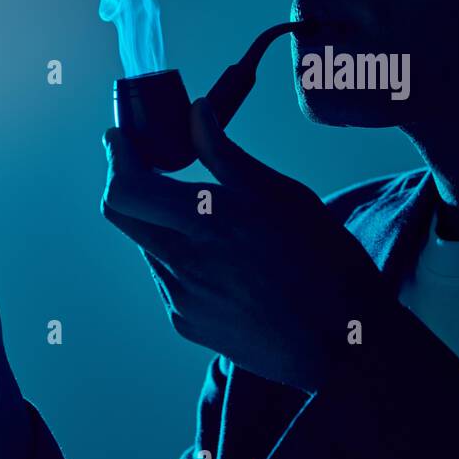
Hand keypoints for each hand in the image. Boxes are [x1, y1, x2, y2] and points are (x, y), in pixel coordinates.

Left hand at [101, 98, 388, 391]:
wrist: (341, 346)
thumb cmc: (325, 263)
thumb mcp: (282, 195)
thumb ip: (226, 155)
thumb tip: (196, 112)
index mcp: (207, 224)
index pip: (125, 189)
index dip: (117, 159)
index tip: (121, 140)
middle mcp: (182, 264)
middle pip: (122, 216)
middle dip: (130, 184)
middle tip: (152, 165)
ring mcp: (181, 299)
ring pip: (148, 247)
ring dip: (160, 223)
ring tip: (209, 218)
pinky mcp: (188, 325)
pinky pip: (169, 279)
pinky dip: (181, 257)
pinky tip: (224, 259)